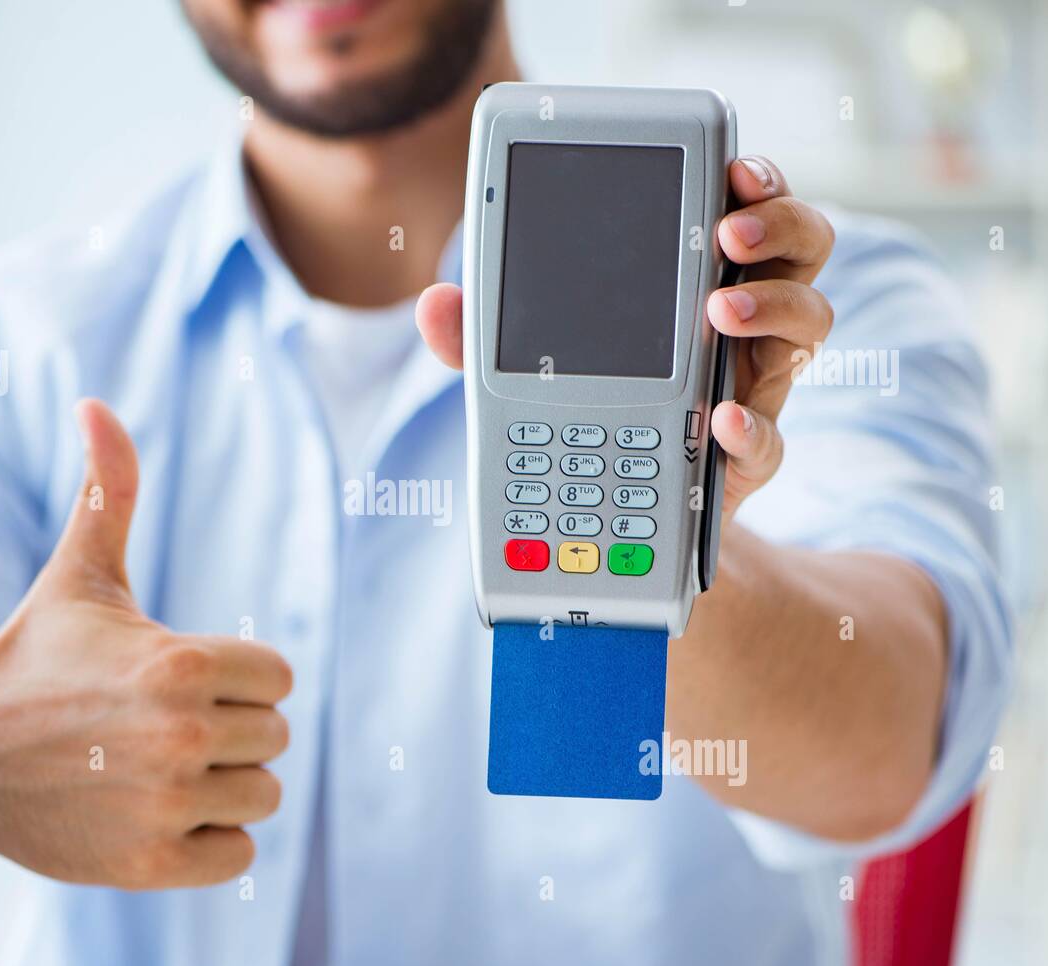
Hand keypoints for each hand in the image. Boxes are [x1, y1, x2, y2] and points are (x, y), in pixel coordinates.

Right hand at [0, 399, 292, 889]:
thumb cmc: (33, 654)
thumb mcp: (80, 572)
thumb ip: (111, 488)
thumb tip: (96, 403)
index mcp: (179, 661)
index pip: (278, 677)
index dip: (235, 676)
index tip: (179, 678)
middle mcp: (179, 736)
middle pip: (274, 737)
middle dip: (229, 729)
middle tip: (157, 725)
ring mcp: (164, 806)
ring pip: (262, 797)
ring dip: (221, 785)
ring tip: (155, 768)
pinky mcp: (147, 865)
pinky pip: (236, 856)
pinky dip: (208, 841)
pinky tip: (153, 812)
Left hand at [415, 155, 834, 521]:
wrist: (621, 517)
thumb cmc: (586, 418)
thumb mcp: (525, 368)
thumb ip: (484, 336)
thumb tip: (434, 302)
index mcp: (695, 281)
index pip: (744, 212)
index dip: (755, 182)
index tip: (733, 167)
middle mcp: (741, 322)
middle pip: (803, 249)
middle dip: (779, 225)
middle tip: (731, 232)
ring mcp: (753, 384)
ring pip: (811, 324)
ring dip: (775, 308)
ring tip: (720, 313)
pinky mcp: (746, 453)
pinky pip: (772, 435)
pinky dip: (751, 427)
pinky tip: (721, 419)